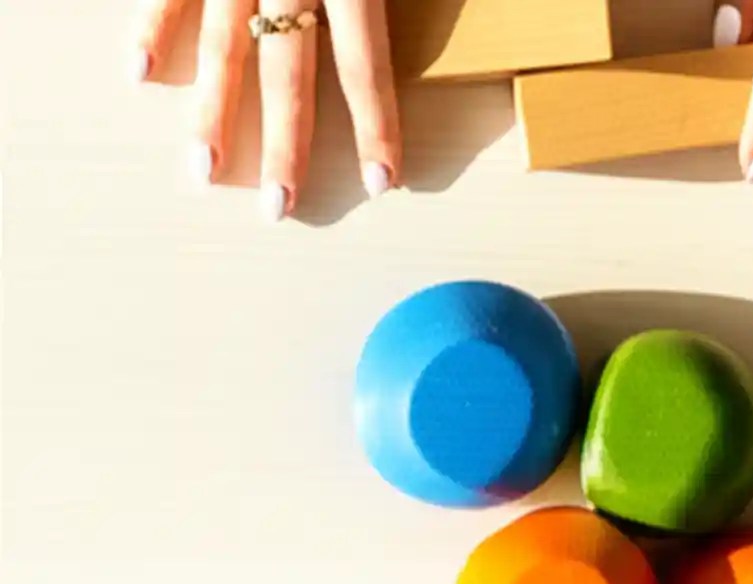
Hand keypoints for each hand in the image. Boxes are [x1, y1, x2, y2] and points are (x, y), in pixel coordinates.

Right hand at [132, 0, 401, 220]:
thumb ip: (386, 0)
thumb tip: (427, 22)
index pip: (364, 66)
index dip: (375, 125)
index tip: (381, 184)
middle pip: (288, 75)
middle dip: (284, 146)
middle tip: (277, 209)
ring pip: (222, 47)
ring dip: (213, 113)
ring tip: (205, 171)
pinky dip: (152, 29)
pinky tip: (141, 74)